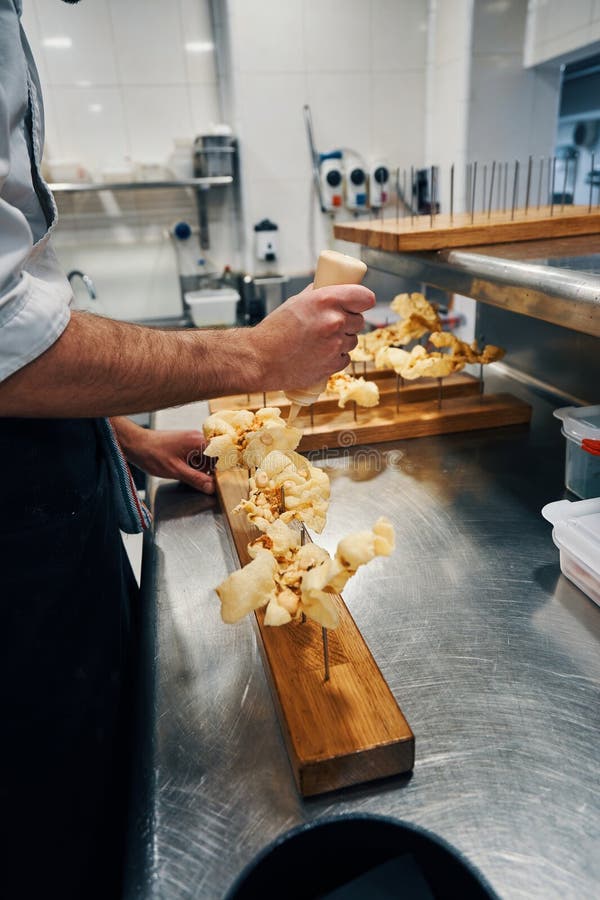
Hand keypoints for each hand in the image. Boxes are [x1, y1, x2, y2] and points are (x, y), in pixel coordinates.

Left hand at [116, 422, 214, 493]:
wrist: (134, 444)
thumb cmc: (151, 454)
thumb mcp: (176, 470)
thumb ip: (196, 479)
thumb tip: (211, 487)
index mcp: (197, 441)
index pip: (220, 455)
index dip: (220, 469)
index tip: (219, 481)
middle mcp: (196, 438)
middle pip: (212, 458)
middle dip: (208, 471)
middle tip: (202, 483)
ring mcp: (190, 441)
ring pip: (203, 458)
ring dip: (199, 469)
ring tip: (187, 476)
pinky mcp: (183, 445)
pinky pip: (194, 457)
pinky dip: (192, 466)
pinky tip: (183, 472)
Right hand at [249, 282, 374, 390]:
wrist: (261, 359)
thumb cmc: (274, 330)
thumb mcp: (296, 302)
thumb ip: (317, 294)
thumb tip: (328, 287)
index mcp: (327, 300)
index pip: (365, 297)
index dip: (364, 300)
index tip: (360, 303)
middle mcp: (335, 321)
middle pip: (360, 320)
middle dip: (349, 322)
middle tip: (333, 324)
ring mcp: (336, 345)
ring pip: (353, 340)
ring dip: (343, 340)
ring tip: (321, 341)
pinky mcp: (333, 365)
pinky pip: (345, 358)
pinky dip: (336, 357)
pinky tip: (320, 354)